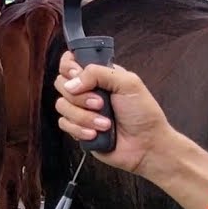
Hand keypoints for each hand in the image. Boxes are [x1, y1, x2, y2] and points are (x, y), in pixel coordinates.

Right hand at [53, 51, 170, 174]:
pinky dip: (80, 129)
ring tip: (105, 124)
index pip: (70, 62)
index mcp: (99, 76)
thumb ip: (98, 73)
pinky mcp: (77, 128)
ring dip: (84, 116)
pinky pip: (63, 124)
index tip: (77, 75)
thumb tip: (70, 84)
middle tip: (100, 103)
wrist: (146, 146)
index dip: (69, 68)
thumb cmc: (143, 113)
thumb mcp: (129, 83)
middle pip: (61, 83)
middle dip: (79, 96)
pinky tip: (95, 134)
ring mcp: (81, 110)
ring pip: (61, 105)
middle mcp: (87, 90)